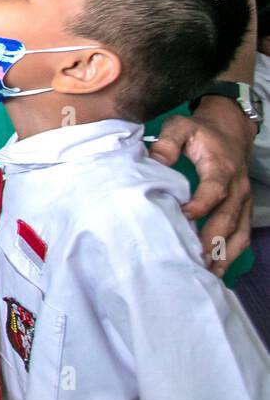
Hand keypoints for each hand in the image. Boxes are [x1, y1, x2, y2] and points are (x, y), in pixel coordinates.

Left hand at [149, 97, 254, 275]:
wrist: (229, 130)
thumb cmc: (200, 131)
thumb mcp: (180, 127)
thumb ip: (167, 142)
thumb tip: (155, 160)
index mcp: (221, 168)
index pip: (215, 190)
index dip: (202, 205)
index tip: (184, 217)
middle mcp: (237, 187)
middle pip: (228, 217)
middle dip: (212, 239)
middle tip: (194, 258)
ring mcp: (243, 200)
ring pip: (239, 231)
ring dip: (224, 252)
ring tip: (206, 272)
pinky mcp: (243, 208)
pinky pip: (242, 234)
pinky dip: (231, 252)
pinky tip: (217, 268)